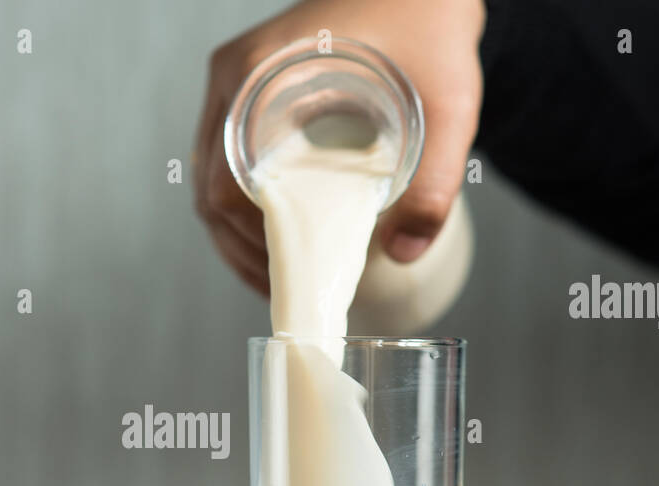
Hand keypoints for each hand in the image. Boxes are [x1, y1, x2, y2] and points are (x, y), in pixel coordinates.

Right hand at [193, 0, 485, 294]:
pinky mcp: (248, 92)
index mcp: (259, 74)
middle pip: (211, 188)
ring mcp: (236, 85)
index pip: (226, 182)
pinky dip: (243, 207)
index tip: (288, 271)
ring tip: (281, 272)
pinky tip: (276, 237)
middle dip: (243, 248)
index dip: (250, 239)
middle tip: (286, 286)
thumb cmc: (429, 23)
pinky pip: (226, 162)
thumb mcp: (447, 104)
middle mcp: (235, 78)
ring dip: (238, 233)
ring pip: (213, 180)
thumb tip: (406, 253)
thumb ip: (435, 183)